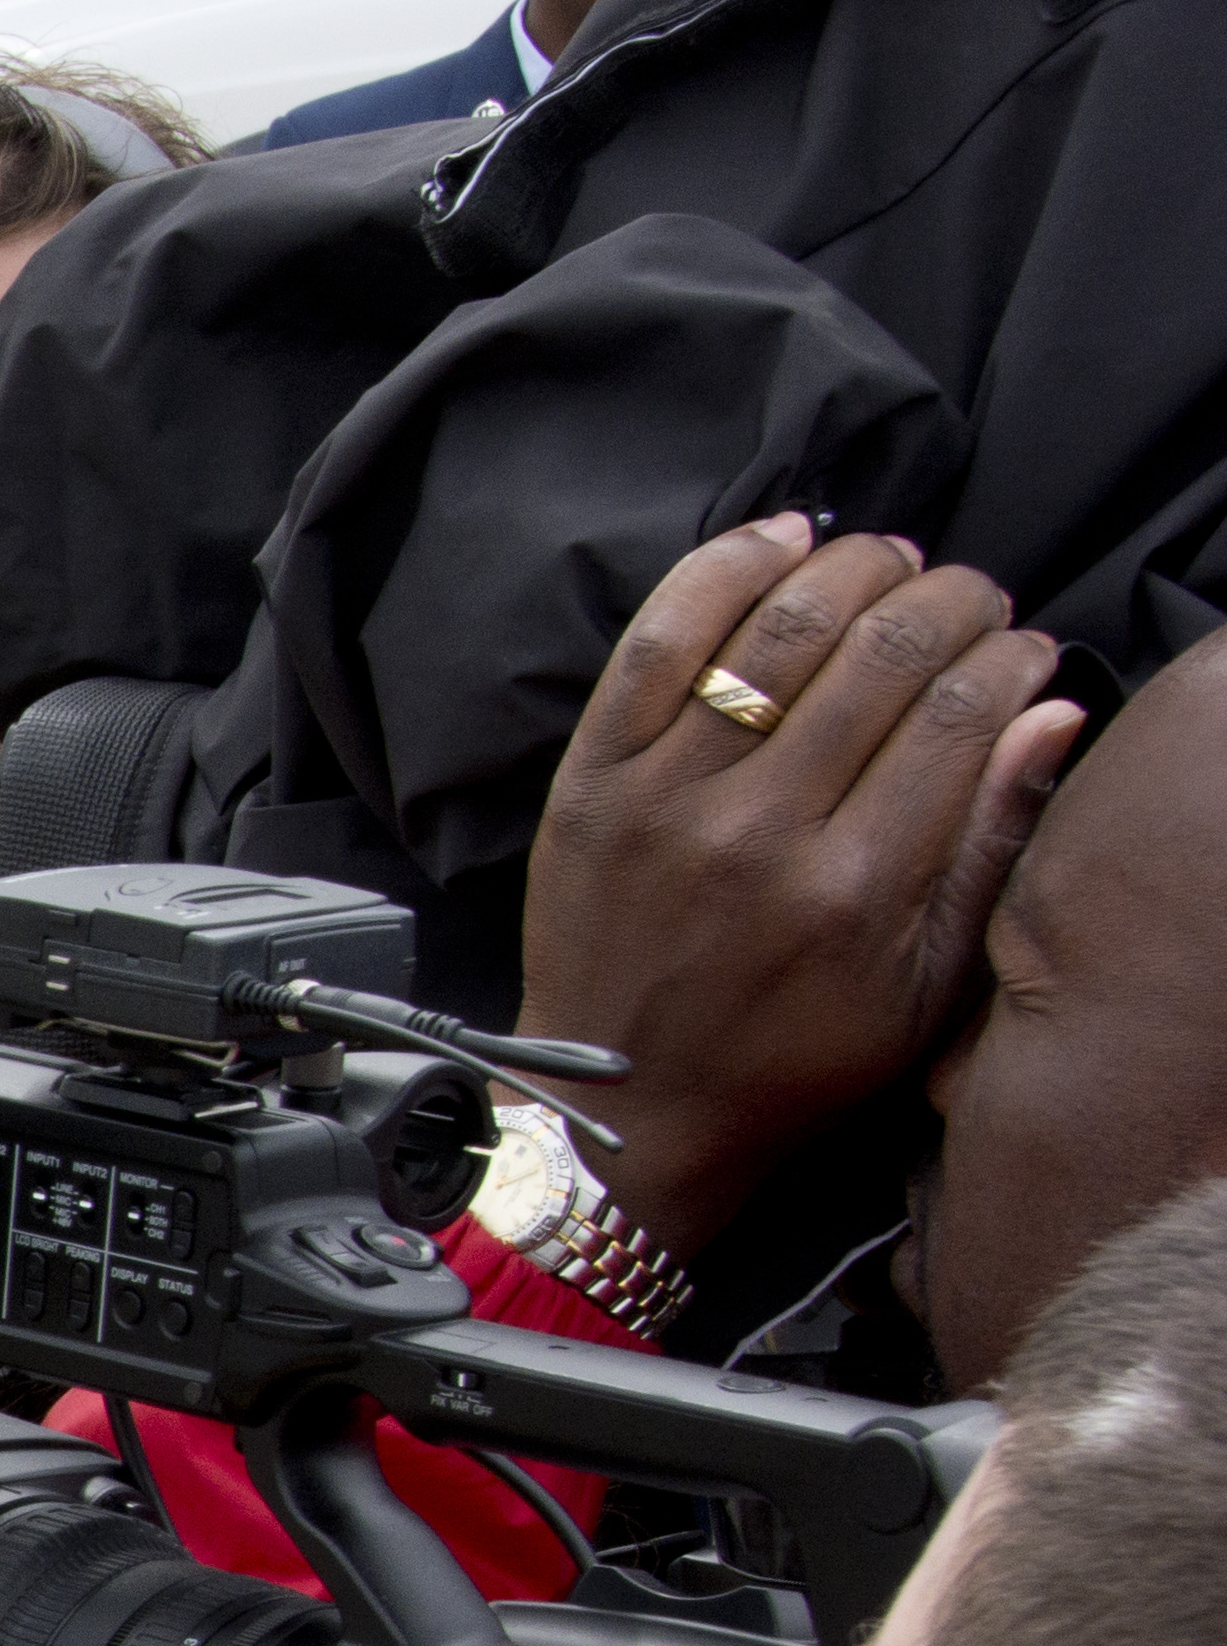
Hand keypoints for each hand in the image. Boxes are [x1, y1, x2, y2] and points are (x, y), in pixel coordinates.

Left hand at [521, 512, 1082, 1256]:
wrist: (626, 1107)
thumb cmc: (789, 1056)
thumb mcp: (923, 985)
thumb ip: (989, 846)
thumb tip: (1052, 712)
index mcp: (856, 888)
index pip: (959, 713)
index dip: (1008, 656)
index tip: (1022, 648)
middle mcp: (761, 833)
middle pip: (880, 654)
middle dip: (947, 600)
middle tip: (966, 595)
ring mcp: (666, 800)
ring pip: (779, 628)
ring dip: (853, 569)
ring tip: (888, 562)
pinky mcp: (592, 781)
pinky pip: (658, 640)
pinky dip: (725, 568)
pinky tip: (783, 537)